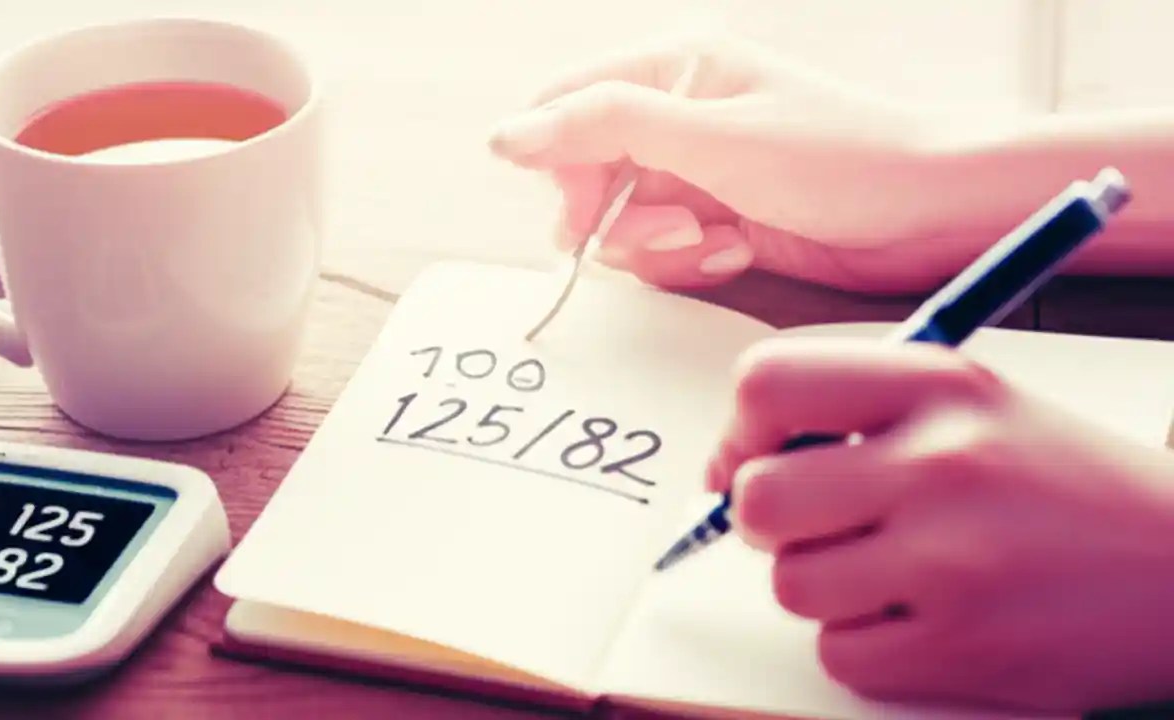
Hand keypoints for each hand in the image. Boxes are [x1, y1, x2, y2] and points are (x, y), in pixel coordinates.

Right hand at [487, 37, 1005, 292]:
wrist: (934, 212)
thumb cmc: (841, 157)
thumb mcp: (713, 137)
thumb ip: (604, 128)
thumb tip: (505, 133)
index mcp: (673, 70)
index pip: (565, 108)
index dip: (560, 163)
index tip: (584, 208)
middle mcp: (677, 118)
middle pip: (585, 174)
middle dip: (614, 216)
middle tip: (670, 229)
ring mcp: (698, 174)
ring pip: (621, 223)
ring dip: (658, 246)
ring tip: (718, 240)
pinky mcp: (719, 221)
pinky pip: (665, 253)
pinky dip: (691, 262)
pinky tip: (737, 253)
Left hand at [707, 338, 1173, 711]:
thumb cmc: (1063, 483)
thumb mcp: (973, 404)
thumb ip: (856, 413)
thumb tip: (732, 466)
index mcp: (937, 385)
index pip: (768, 386)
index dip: (738, 432)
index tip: (747, 460)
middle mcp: (940, 464)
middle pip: (758, 498)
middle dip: (767, 521)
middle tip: (814, 525)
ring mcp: (952, 561)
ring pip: (792, 584)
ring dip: (823, 587)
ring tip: (890, 572)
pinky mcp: (963, 649)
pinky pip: (840, 653)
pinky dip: (865, 644)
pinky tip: (923, 618)